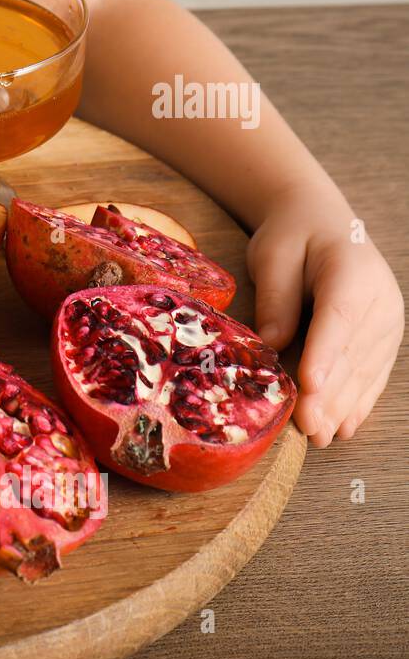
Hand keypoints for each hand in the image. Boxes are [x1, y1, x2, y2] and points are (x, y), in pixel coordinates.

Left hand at [247, 189, 403, 446]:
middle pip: (353, 354)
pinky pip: (371, 373)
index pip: (339, 319)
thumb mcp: (273, 255)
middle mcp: (381, 301)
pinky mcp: (382, 338)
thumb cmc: (292, 236)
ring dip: (343, 407)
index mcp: (353, 273)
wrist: (321, 221)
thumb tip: (272, 342)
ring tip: (320, 437)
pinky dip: (357, 401)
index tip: (309, 386)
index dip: (325, 355)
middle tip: (307, 429)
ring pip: (364, 370)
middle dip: (330, 395)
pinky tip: (343, 426)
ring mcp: (386, 322)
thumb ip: (276, 297)